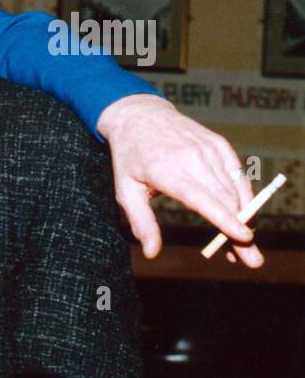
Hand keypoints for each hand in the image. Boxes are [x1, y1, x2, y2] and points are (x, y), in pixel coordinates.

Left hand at [96, 95, 261, 266]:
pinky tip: (241, 217)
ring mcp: (208, 149)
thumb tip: (152, 253)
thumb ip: (141, 221)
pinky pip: (238, 175)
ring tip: (242, 245)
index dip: (224, 218)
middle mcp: (191, 158)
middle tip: (252, 261)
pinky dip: (243, 198)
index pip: (201, 198)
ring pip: (235, 190)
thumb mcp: (125, 190)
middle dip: (241, 231)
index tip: (243, 237)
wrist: (141, 117)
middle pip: (225, 200)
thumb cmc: (130, 159)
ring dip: (243, 219)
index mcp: (166, 170)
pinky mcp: (220, 145)